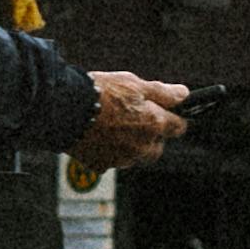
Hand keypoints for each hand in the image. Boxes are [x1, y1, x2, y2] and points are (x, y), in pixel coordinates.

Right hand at [74, 71, 191, 172]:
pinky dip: (110, 150)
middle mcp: (141, 147)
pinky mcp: (101, 165)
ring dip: (132, 144)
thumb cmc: (100, 92)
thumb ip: (163, 93)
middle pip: (157, 147)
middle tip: (137, 117)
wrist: (65, 108)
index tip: (169, 112)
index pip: (179, 127)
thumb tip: (184, 95)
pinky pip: (113, 160)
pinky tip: (98, 134)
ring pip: (135, 155)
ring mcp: (121, 159)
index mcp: (153, 125)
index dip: (175, 118)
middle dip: (152, 135)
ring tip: (114, 124)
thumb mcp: (134, 84)